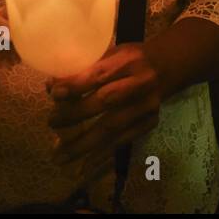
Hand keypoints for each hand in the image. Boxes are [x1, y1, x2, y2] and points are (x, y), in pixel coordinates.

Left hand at [47, 44, 162, 175]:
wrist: (167, 67)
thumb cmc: (130, 59)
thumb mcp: (111, 54)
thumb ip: (84, 69)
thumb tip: (51, 86)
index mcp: (128, 60)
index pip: (101, 75)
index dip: (77, 86)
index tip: (54, 95)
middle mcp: (141, 82)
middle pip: (107, 102)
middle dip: (76, 115)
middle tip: (51, 123)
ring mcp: (147, 105)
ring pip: (114, 127)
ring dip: (84, 144)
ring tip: (60, 155)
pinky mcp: (150, 122)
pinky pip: (123, 141)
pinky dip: (102, 154)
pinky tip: (84, 164)